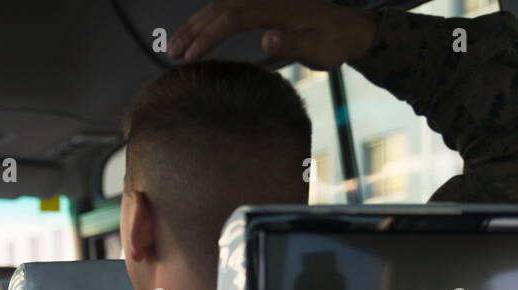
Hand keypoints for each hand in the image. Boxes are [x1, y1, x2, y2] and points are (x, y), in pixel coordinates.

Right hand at [168, 0, 376, 69]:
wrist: (347, 29)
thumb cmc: (332, 43)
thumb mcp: (318, 50)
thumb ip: (293, 43)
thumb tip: (267, 38)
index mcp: (274, 7)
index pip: (232, 18)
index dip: (208, 35)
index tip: (191, 56)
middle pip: (218, 8)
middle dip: (192, 30)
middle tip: (170, 53)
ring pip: (219, 6)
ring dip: (195, 25)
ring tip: (174, 47)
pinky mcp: (260, 3)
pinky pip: (227, 8)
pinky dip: (207, 20)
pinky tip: (195, 33)